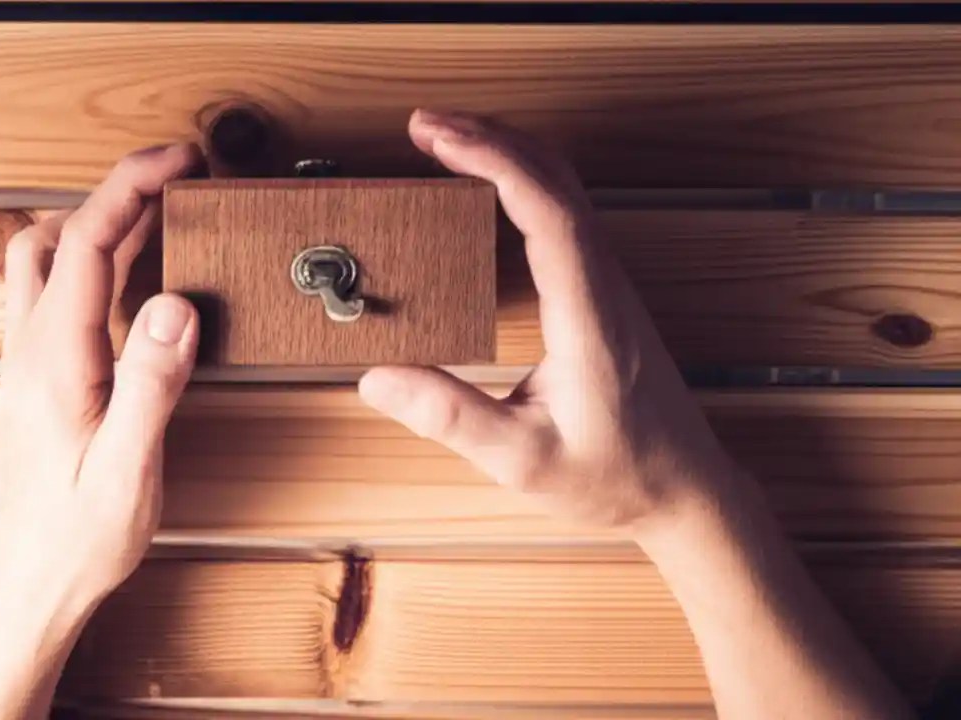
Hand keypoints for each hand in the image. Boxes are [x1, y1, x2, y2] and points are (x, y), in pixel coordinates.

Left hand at [0, 143, 201, 610]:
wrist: (32, 579)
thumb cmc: (78, 534)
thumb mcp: (128, 467)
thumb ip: (152, 384)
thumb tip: (176, 306)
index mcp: (55, 359)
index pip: (86, 241)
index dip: (132, 185)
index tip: (180, 159)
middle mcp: (32, 348)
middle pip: (61, 234)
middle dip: (118, 191)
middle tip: (178, 176)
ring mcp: (30, 360)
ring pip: (49, 258)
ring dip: (101, 221)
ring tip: (161, 211)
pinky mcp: (39, 376)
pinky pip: (58, 292)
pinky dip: (95, 259)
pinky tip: (131, 274)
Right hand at [359, 110, 737, 535]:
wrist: (684, 487)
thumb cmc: (615, 476)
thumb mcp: (522, 460)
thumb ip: (450, 417)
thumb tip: (378, 378)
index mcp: (588, 317)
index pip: (546, 213)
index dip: (493, 162)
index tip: (440, 139)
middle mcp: (605, 285)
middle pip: (556, 180)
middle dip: (489, 139)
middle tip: (424, 126)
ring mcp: (609, 283)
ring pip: (564, 188)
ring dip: (507, 152)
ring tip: (446, 141)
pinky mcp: (604, 291)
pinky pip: (565, 212)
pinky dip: (522, 181)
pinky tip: (490, 186)